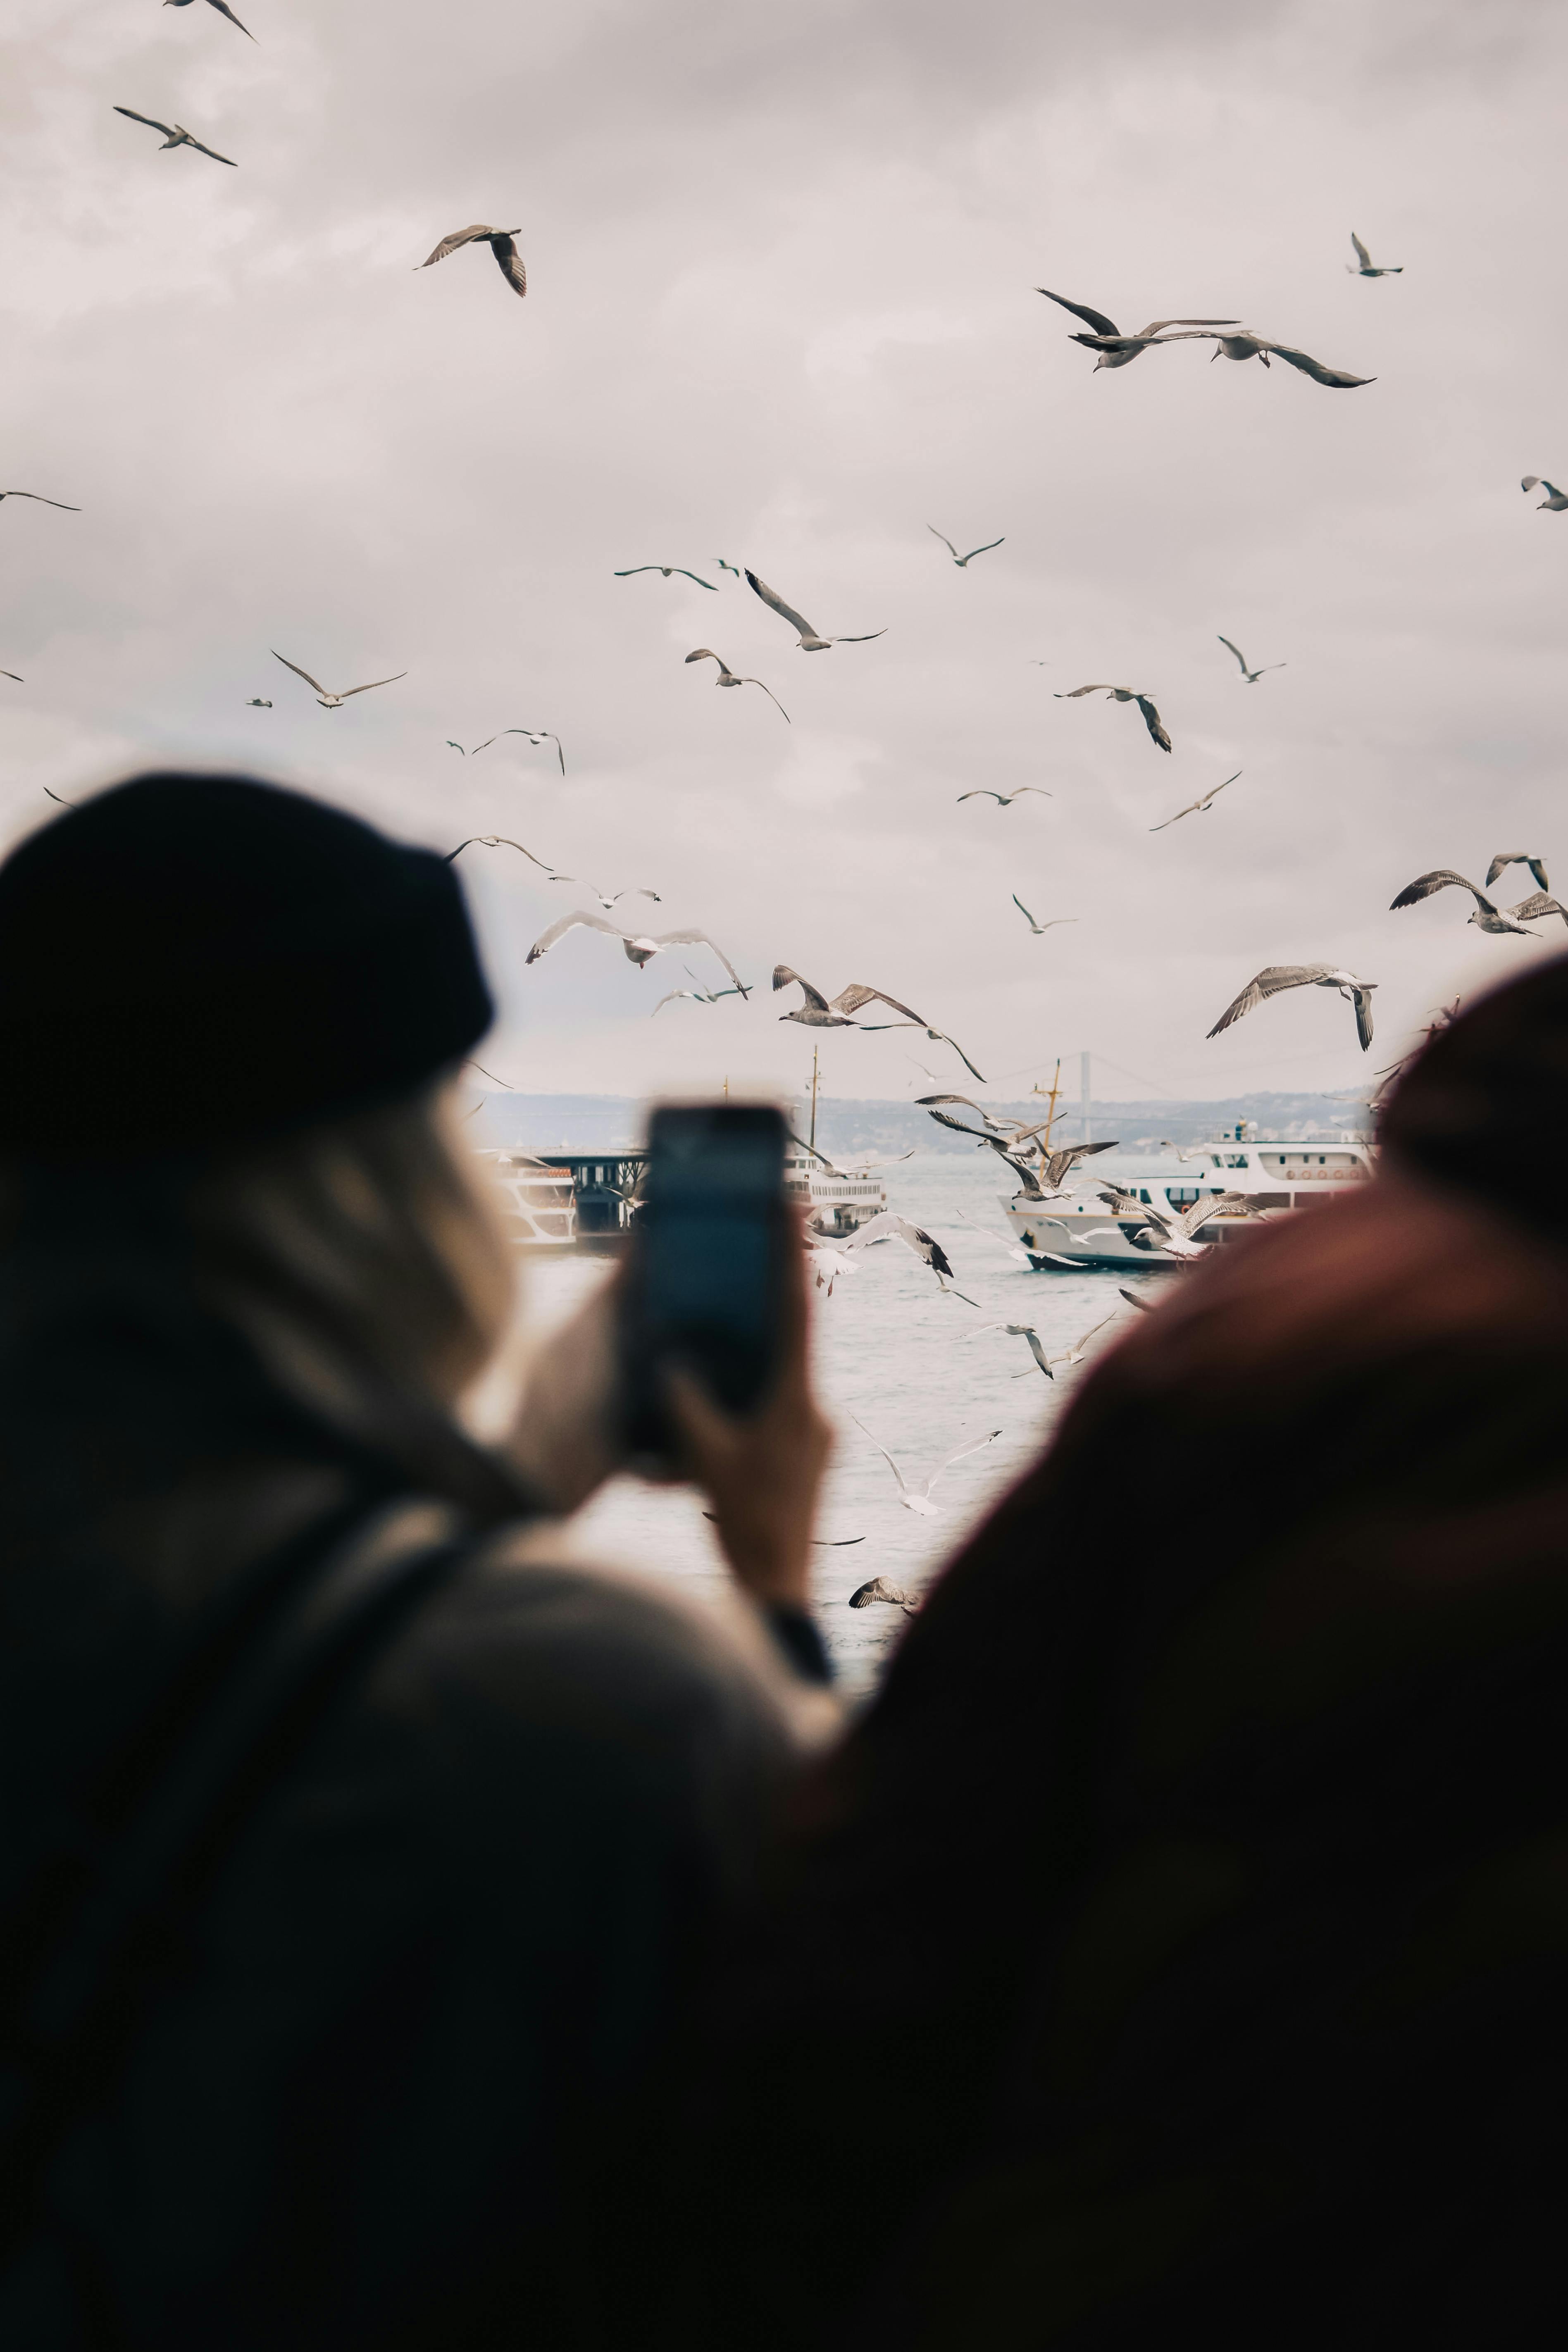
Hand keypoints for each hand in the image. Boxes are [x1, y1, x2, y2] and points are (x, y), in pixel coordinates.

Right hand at [663, 1214, 833, 1608]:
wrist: (777, 1590)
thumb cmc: (745, 1525)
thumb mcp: (706, 1458)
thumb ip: (688, 1405)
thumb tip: (673, 1365)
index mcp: (797, 1402)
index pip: (797, 1311)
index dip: (790, 1254)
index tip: (790, 1204)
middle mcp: (815, 1411)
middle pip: (795, 1335)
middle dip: (774, 1291)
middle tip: (762, 1240)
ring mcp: (816, 1434)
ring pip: (786, 1372)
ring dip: (762, 1343)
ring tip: (734, 1318)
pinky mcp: (807, 1456)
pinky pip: (781, 1404)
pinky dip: (756, 1387)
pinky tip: (728, 1395)